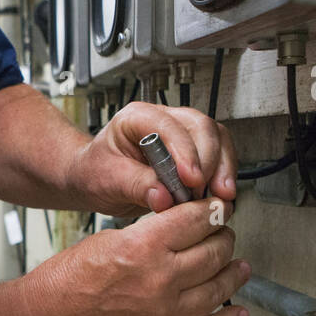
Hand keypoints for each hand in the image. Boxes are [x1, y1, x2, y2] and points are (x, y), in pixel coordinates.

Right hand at [22, 197, 249, 315]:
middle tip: (225, 235)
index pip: (198, 219)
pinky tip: (238, 312)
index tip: (219, 209)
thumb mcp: (108, 239)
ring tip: (239, 267)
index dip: (214, 210)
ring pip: (219, 287)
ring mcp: (166, 314)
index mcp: (143, 247)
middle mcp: (160, 280)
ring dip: (234, 273)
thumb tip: (179, 230)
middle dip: (224, 238)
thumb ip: (148, 235)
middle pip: (215, 251)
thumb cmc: (66, 282)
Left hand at [64, 102, 237, 214]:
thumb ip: (136, 186)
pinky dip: (222, 174)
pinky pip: (218, 155)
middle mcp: (163, 120)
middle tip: (206, 191)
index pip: (169, 126)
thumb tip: (165, 197)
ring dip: (222, 168)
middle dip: (210, 160)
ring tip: (219, 195)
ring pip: (216, 138)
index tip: (191, 180)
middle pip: (201, 127)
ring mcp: (180, 134)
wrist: (93, 180)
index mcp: (137, 118)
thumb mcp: (107, 180)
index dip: (185, 152)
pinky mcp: (192, 152)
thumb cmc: (95, 172)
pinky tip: (219, 194)